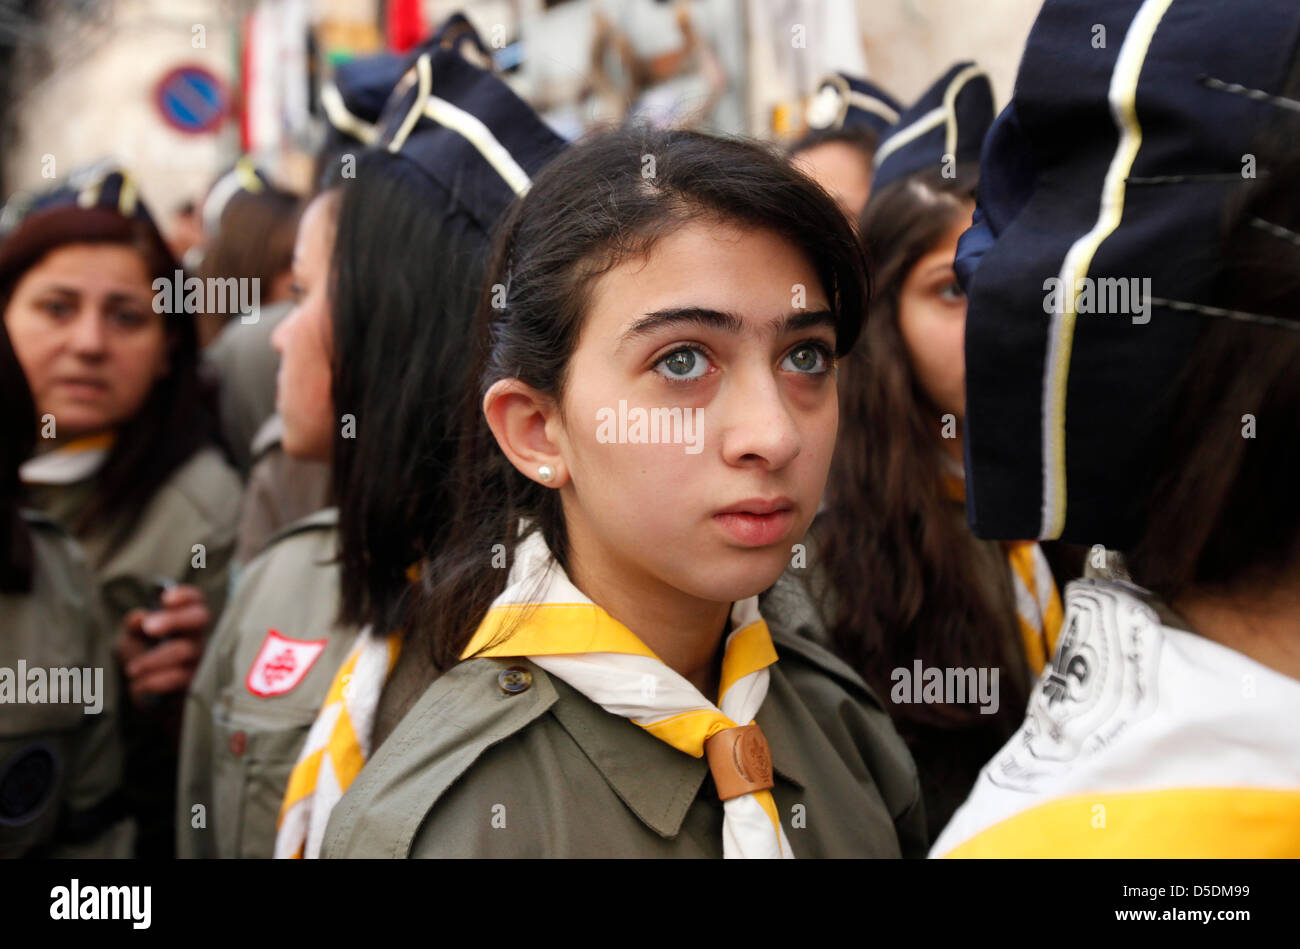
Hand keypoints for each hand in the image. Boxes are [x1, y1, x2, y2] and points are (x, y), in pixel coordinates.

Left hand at [114, 584, 209, 708]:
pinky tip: (139, 685)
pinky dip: (154, 681)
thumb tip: (140, 617)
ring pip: (186, 651)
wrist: (146, 704)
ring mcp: (199, 662)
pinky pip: (180, 679)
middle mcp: (196, 639)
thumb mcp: (131, 642)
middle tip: (150, 628)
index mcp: (182, 624)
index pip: (195, 602)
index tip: (165, 599)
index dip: (186, 596)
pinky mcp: (196, 686)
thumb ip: (134, 627)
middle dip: (174, 619)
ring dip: (154, 658)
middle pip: (199, 619)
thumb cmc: (143, 665)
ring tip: (132, 669)